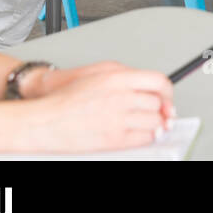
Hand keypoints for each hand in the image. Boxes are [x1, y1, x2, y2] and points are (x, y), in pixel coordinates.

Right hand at [21, 64, 173, 152]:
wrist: (45, 120)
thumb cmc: (67, 98)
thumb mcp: (99, 74)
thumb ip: (127, 77)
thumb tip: (151, 87)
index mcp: (117, 78)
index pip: (158, 81)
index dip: (167, 92)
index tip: (167, 98)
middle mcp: (120, 97)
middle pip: (158, 103)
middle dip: (161, 110)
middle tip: (161, 114)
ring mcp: (118, 119)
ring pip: (154, 121)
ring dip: (156, 124)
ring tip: (150, 124)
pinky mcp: (114, 139)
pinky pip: (144, 138)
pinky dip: (147, 137)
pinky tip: (142, 134)